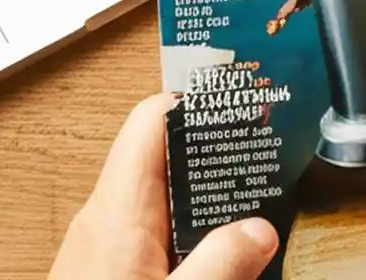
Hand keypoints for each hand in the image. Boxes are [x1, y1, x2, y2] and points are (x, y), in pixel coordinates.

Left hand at [49, 94, 278, 279]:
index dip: (197, 101)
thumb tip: (259, 230)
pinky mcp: (107, 271)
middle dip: (214, 152)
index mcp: (117, 211)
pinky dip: (190, 232)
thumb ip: (221, 265)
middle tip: (262, 147)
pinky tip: (220, 254)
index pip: (152, 119)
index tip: (241, 101)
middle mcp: (105, 218)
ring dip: (205, 197)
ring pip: (161, 197)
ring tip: (253, 200)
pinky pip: (153, 232)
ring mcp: (103, 245)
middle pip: (163, 156)